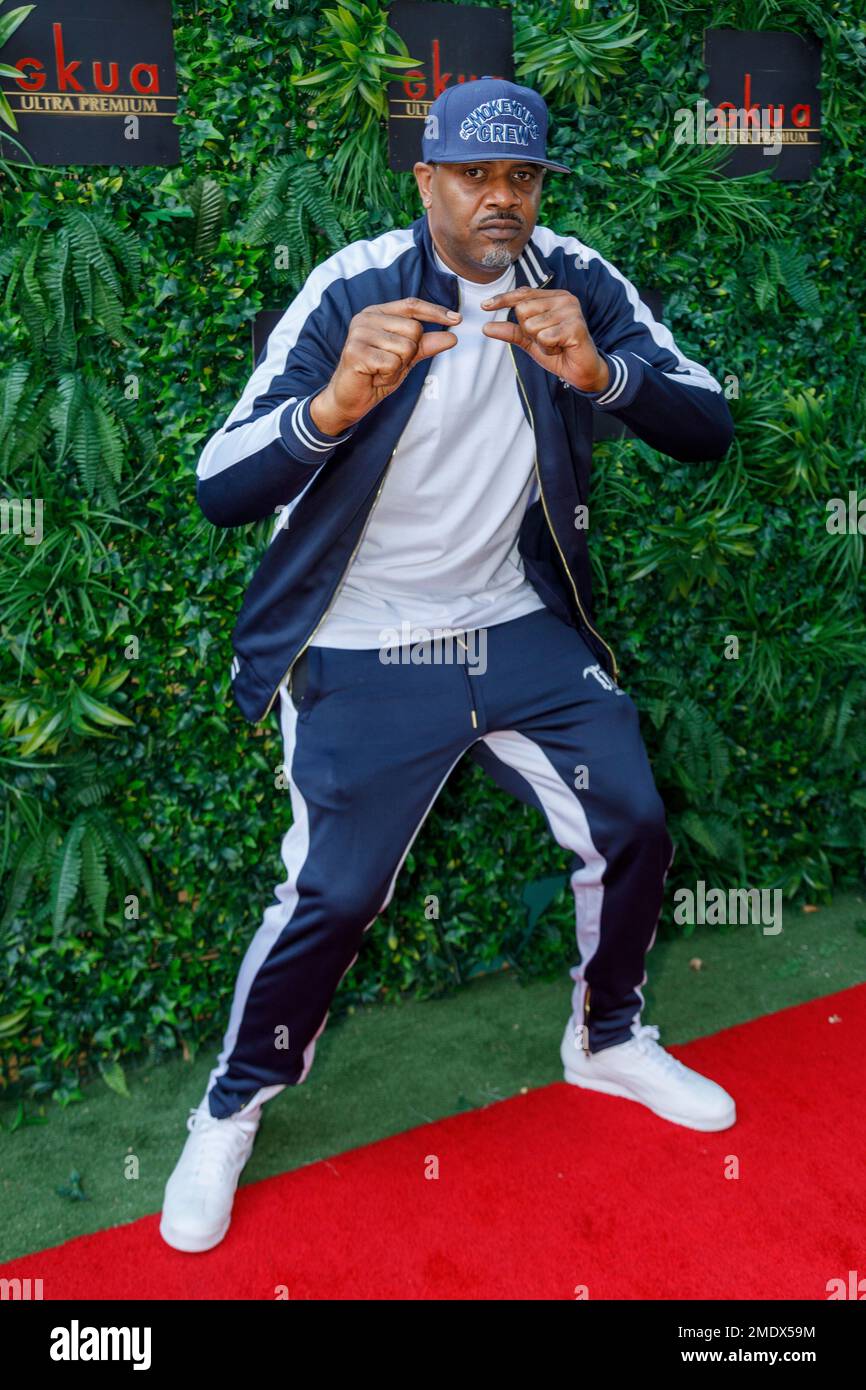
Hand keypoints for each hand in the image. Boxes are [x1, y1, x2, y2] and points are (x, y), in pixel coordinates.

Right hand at [310, 297, 461, 434]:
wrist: (348, 399)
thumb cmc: (375, 376)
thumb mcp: (406, 359)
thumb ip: (426, 345)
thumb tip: (452, 336)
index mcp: (378, 313)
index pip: (412, 305)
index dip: (435, 312)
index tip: (457, 319)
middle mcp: (366, 318)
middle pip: (414, 329)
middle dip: (410, 354)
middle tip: (390, 365)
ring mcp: (359, 333)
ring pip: (405, 348)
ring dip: (398, 368)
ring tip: (380, 372)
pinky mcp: (355, 351)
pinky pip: (392, 363)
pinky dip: (388, 376)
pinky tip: (374, 377)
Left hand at [480, 286, 609, 393]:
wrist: (582, 371)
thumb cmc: (559, 352)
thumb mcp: (530, 341)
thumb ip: (511, 332)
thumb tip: (486, 327)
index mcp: (553, 297)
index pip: (522, 293)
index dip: (503, 299)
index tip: (484, 306)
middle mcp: (564, 299)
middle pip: (523, 309)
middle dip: (528, 330)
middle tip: (546, 339)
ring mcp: (571, 311)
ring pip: (532, 325)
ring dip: (540, 342)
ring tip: (556, 344)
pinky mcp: (575, 326)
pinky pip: (545, 337)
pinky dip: (549, 348)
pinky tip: (562, 348)